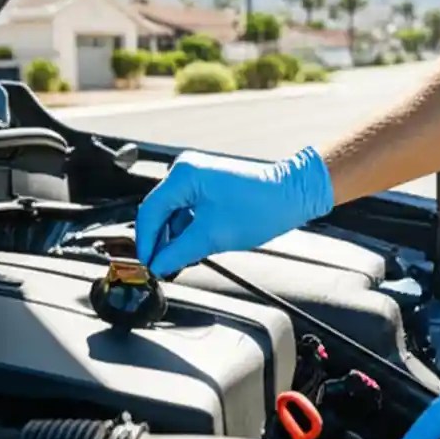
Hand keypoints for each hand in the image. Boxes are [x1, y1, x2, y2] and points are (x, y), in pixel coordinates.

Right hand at [135, 147, 334, 276]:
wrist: (293, 196)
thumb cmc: (260, 208)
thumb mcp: (212, 236)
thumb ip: (178, 253)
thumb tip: (158, 266)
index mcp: (183, 175)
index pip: (150, 212)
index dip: (146, 243)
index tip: (147, 265)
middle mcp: (185, 170)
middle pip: (159, 212)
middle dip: (159, 241)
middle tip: (160, 268)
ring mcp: (196, 176)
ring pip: (172, 213)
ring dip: (173, 238)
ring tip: (177, 261)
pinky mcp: (207, 185)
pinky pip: (186, 210)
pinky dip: (186, 230)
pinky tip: (189, 248)